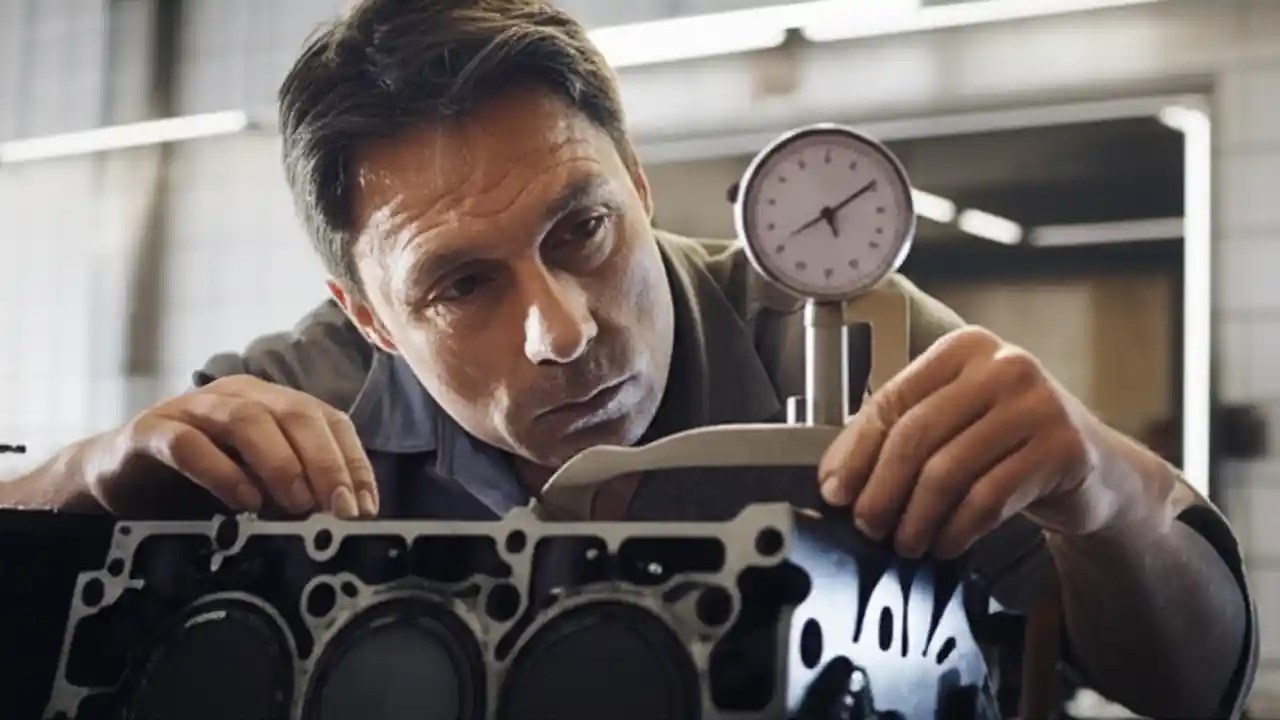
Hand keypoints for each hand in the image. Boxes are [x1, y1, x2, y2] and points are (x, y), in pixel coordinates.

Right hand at [88, 375, 377, 518]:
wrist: (119, 479)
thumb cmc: (199, 481)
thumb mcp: (259, 484)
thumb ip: (296, 491)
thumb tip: (344, 520)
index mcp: (273, 402)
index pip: (328, 420)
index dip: (352, 462)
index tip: (364, 506)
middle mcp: (238, 396)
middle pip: (296, 414)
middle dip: (326, 463)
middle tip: (338, 508)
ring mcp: (193, 408)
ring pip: (248, 421)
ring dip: (281, 464)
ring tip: (297, 505)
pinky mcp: (153, 430)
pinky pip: (190, 444)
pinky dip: (223, 473)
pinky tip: (244, 502)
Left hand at [817, 326, 1109, 558]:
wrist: (1093, 467)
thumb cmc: (1008, 444)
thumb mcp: (955, 423)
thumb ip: (900, 434)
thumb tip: (837, 477)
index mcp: (964, 349)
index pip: (892, 400)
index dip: (856, 452)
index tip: (835, 491)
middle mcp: (1003, 366)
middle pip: (916, 436)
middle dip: (881, 490)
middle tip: (867, 526)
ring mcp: (1038, 404)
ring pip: (948, 471)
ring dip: (917, 518)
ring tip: (906, 543)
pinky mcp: (1062, 448)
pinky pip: (989, 498)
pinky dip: (957, 529)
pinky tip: (945, 544)